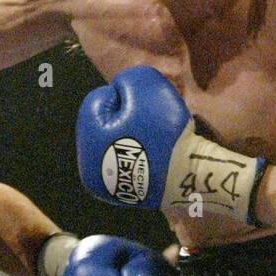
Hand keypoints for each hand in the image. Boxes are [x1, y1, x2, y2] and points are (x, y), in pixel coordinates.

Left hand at [75, 65, 266, 223]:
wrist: (187, 179)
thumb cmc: (164, 133)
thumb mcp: (146, 90)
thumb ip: (128, 80)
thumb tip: (120, 88)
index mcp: (87, 140)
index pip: (99, 99)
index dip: (125, 97)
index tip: (144, 110)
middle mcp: (87, 167)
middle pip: (105, 123)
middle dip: (126, 117)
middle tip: (150, 125)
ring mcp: (103, 184)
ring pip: (115, 142)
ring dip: (132, 135)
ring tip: (153, 141)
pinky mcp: (121, 194)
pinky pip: (127, 162)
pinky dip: (138, 155)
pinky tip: (154, 157)